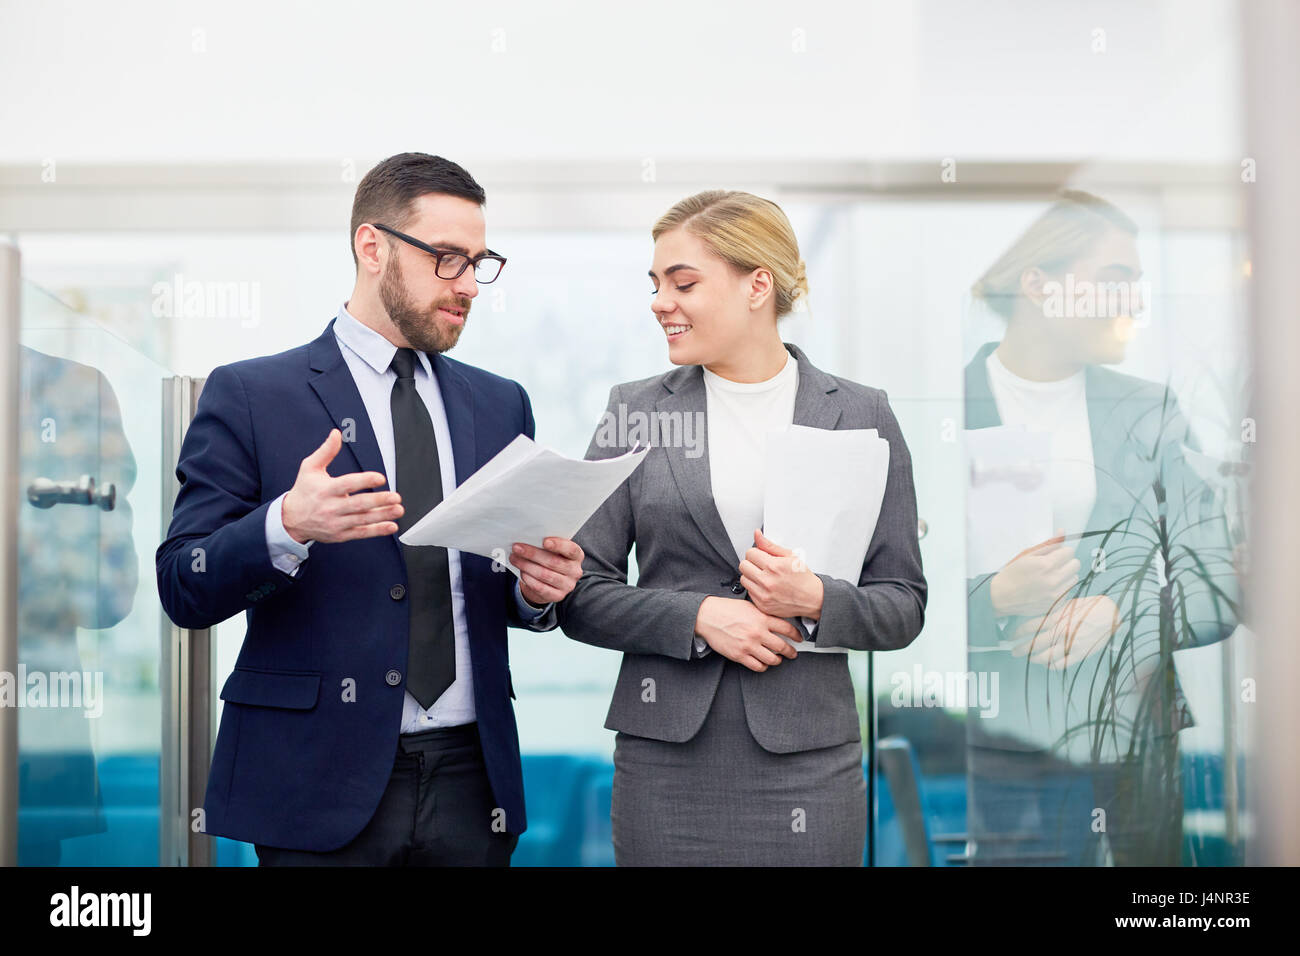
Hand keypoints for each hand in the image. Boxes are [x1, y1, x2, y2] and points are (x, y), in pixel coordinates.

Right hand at [281, 429, 403, 543]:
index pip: (347, 484)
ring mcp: (336, 522)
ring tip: (398, 509)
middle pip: (358, 504)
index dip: (364, 480)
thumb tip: (336, 434)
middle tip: (395, 496)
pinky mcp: (340, 534)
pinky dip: (377, 530)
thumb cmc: (304, 491)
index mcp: (325, 489)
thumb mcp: (309, 468)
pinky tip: (391, 525)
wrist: (291, 519)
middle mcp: (331, 507)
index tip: (380, 477)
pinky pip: (361, 533)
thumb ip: (326, 451)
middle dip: (379, 501)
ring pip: (362, 519)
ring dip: (382, 515)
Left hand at [510, 537, 584, 604]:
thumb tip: (528, 539)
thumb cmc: (550, 559)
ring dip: (526, 565)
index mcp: (577, 556)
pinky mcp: (558, 596)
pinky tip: (521, 572)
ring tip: (514, 558)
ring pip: (544, 574)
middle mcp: (575, 571)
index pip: (571, 549)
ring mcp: (568, 585)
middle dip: (532, 553)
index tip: (544, 541)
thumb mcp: (553, 551)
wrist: (550, 582)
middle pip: (553, 562)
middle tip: (517, 548)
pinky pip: (540, 588)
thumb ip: (546, 544)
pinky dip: (529, 579)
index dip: (558, 545)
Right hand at [694, 595, 801, 671]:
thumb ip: (764, 614)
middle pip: (782, 646)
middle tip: (793, 653)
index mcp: (761, 618)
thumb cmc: (727, 609)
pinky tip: (763, 663)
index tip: (799, 639)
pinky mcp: (739, 655)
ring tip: (778, 659)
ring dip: (778, 661)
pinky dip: (763, 666)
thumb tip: (778, 621)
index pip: (787, 628)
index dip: (796, 635)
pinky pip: (757, 666)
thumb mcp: (749, 606)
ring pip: (772, 659)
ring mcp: (748, 645)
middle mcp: (757, 632)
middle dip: (791, 652)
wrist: (708, 616)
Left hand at [738, 529, 823, 619]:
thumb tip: (757, 534)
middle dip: (752, 563)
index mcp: (774, 566)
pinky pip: (749, 592)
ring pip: (743, 579)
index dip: (756, 553)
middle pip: (743, 565)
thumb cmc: (803, 578)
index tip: (762, 556)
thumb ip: (770, 545)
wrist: (812, 599)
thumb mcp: (790, 556)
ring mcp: (764, 595)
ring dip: (751, 576)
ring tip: (764, 576)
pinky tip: (766, 586)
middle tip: (762, 566)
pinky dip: (755, 588)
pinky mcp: (762, 605)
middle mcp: (767, 581)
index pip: (750, 553)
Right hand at [989, 528, 1079, 616]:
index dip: (1061, 552)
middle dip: (1066, 562)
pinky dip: (1061, 588)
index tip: (1054, 555)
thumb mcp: (1027, 555)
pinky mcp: (1056, 605)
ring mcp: (1056, 594)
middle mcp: (1054, 580)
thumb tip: (1062, 533)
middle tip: (1053, 565)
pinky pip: (1068, 592)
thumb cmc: (1012, 575)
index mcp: (1046, 565)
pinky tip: (1048, 588)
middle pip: (1076, 565)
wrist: (1001, 597)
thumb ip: (1048, 545)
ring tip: (1050, 577)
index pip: (1069, 552)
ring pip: (1074, 578)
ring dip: (1065, 575)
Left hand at [1010, 595, 1120, 669]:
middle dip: (1021, 649)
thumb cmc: (1089, 606)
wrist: (1110, 614)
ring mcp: (1070, 643)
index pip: (1030, 627)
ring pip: (1046, 656)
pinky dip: (1051, 665)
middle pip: (1034, 643)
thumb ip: (1052, 611)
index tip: (1011, 637)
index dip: (1017, 633)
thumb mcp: (1067, 603)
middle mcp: (1060, 631)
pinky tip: (1046, 664)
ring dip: (1034, 659)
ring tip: (1029, 659)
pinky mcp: (1080, 653)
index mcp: (1056, 617)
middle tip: (1014, 652)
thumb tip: (1037, 615)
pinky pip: (1062, 663)